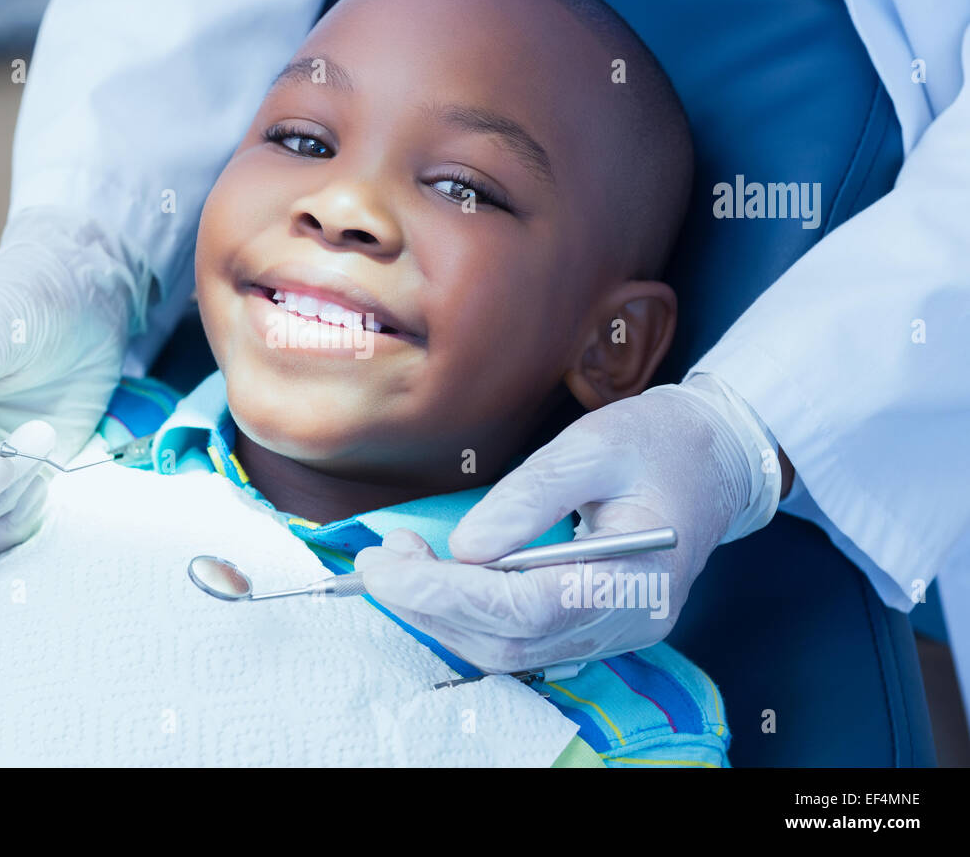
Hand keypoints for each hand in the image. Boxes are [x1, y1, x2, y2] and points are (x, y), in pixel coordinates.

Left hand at [353, 374, 780, 671]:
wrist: (713, 459)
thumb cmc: (658, 443)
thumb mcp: (593, 446)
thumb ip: (530, 498)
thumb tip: (465, 547)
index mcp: (635, 577)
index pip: (525, 609)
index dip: (447, 593)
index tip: (386, 563)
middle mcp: (625, 622)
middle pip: (509, 641)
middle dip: (431, 605)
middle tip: (381, 557)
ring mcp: (612, 632)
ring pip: (509, 652)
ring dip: (442, 615)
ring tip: (399, 563)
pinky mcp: (594, 627)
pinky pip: (521, 641)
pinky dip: (467, 618)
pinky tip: (436, 581)